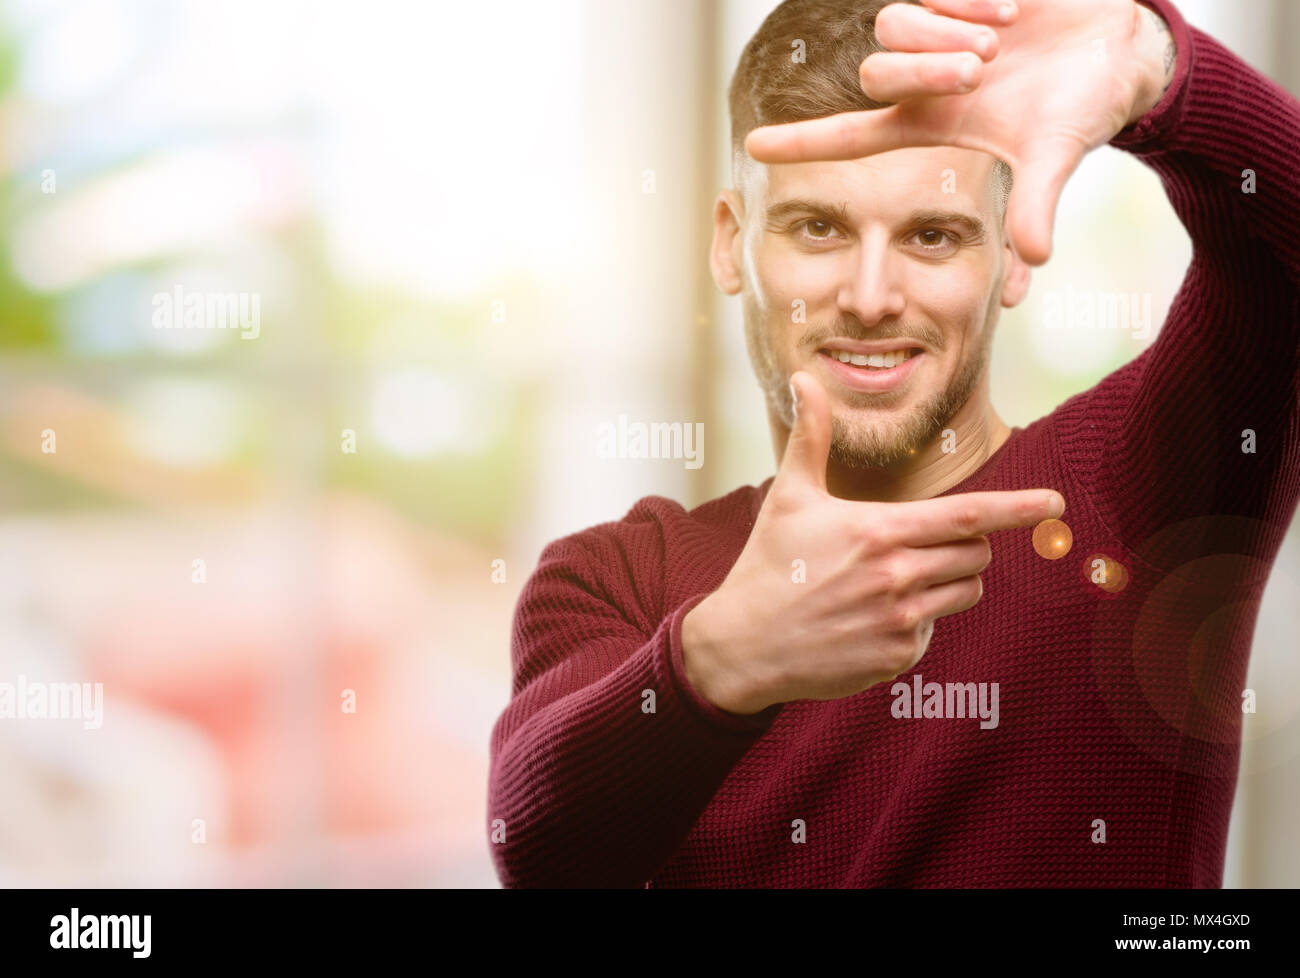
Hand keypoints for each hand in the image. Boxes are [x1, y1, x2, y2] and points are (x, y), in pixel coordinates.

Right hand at [682, 370, 1064, 714]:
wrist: (743, 645)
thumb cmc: (767, 564)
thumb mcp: (790, 497)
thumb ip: (811, 436)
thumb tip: (803, 379)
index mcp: (878, 531)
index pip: (967, 515)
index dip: (1017, 508)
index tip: (1054, 502)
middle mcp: (897, 576)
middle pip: (975, 554)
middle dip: (962, 545)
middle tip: (913, 545)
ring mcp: (900, 621)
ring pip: (966, 592)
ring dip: (947, 582)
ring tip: (892, 581)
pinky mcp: (898, 657)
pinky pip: (937, 630)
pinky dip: (917, 621)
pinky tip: (872, 619)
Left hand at [744, 0, 1173, 265]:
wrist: (1121, 48)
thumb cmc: (1081, 106)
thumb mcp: (1054, 157)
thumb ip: (1036, 204)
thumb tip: (1034, 260)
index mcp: (931, 124)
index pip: (850, 136)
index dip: (802, 144)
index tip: (751, 150)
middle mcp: (920, 80)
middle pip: (875, 74)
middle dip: (925, 69)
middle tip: (983, 69)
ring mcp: (934, 33)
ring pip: (892, 25)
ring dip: (946, 33)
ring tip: (1002, 37)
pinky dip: (971, 0)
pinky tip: (1013, 7)